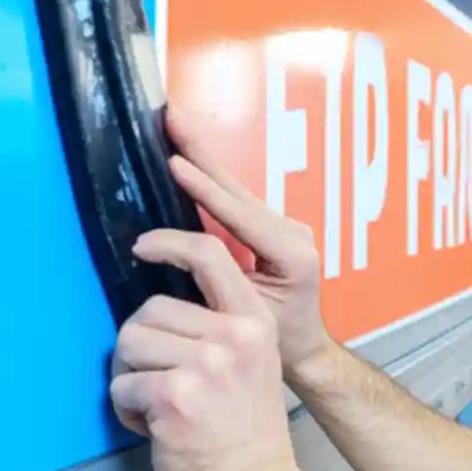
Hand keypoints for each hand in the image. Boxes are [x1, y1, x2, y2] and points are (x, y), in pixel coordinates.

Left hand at [110, 228, 304, 470]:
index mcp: (254, 322)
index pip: (210, 256)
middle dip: (140, 344)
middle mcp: (233, 337)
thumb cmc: (248, 433)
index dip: (169, 243)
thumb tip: (167, 304)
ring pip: (129, 344)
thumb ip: (222, 327)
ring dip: (131, 377)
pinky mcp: (174, 394)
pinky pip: (122, 385)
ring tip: (158, 404)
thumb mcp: (254, 362)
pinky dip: (128, 409)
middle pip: (150, 309)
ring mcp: (205, 364)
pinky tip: (155, 426)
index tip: (143, 246)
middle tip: (157, 378)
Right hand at [159, 107, 333, 372]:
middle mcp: (293, 232)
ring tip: (176, 126)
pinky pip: (237, 201)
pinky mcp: (275, 229)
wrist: (306, 354)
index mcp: (291, 253)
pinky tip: (189, 158)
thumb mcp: (241, 314)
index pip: (239, 215)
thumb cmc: (273, 344)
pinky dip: (211, 179)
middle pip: (237, 189)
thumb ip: (211, 276)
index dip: (204, 189)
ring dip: (203, 158)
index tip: (174, 163)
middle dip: (202, 152)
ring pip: (236, 190)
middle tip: (172, 116)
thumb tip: (165, 245)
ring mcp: (286, 227)